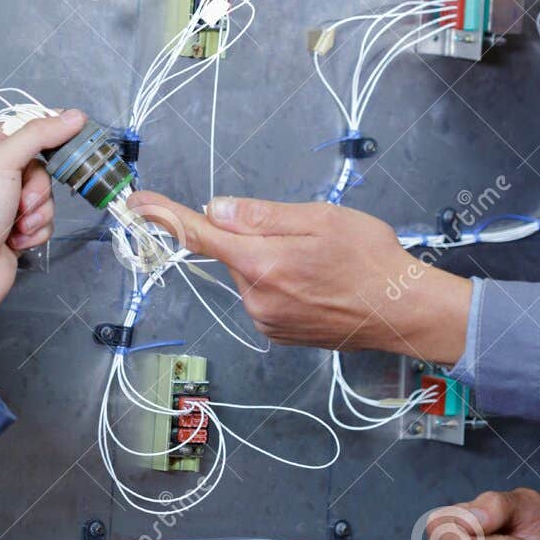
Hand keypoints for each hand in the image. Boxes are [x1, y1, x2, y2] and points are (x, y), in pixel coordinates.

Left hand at [0, 108, 85, 351]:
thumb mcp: (2, 163)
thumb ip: (38, 135)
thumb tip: (75, 115)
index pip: (20, 129)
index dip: (45, 132)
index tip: (72, 133)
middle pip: (38, 166)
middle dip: (37, 188)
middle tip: (23, 201)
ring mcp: (3, 204)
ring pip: (44, 194)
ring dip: (37, 212)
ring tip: (18, 226)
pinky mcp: (16, 228)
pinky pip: (43, 218)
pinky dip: (36, 229)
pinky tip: (18, 240)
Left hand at [126, 191, 471, 364]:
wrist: (403, 312)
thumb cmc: (371, 260)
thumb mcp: (321, 218)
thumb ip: (263, 216)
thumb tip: (217, 209)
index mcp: (262, 264)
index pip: (199, 235)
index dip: (164, 217)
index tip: (135, 206)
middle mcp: (256, 298)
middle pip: (234, 253)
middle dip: (257, 238)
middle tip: (306, 235)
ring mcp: (267, 320)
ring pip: (252, 275)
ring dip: (273, 262)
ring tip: (321, 263)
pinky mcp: (279, 334)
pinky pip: (266, 296)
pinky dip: (283, 283)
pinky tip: (319, 283)